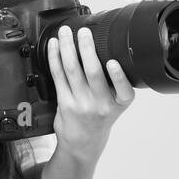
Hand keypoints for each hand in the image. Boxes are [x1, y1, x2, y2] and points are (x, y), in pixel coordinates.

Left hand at [45, 25, 135, 162]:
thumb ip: (115, 84)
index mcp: (118, 104)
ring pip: (72, 71)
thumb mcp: (115, 105)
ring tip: (65, 33)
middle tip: (85, 32)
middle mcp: (100, 105)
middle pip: (93, 73)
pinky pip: (58, 76)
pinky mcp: (64, 103)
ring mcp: (80, 104)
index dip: (118, 76)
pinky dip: (55, 58)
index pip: (123, 91)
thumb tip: (108, 50)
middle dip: (87, 49)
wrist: (82, 145)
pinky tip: (54, 46)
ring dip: (68, 48)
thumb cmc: (100, 120)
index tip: (113, 63)